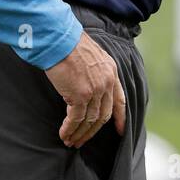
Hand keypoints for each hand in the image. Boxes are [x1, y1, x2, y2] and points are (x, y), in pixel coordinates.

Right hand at [45, 30, 126, 148]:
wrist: (59, 39)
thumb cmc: (68, 45)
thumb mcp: (90, 56)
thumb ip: (93, 73)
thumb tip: (84, 89)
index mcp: (111, 72)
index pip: (120, 100)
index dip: (120, 118)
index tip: (119, 131)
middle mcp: (106, 82)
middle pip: (104, 115)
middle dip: (92, 131)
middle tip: (81, 140)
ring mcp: (95, 90)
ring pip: (90, 120)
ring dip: (79, 133)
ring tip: (70, 141)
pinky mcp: (80, 95)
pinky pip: (76, 119)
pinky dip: (69, 129)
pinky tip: (63, 134)